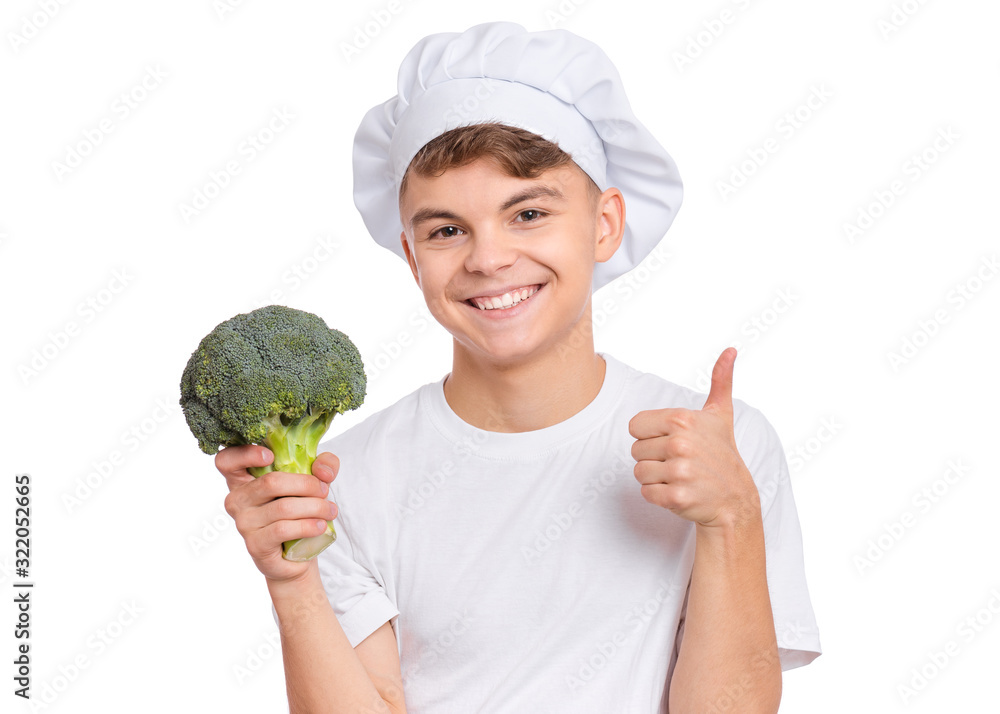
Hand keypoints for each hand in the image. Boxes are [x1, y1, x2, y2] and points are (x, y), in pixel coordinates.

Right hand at [216, 446, 339, 582]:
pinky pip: (283, 529)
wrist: (299, 553)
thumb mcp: (314, 480)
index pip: (226, 461)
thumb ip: (324, 464)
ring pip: (283, 507)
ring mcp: (244, 524)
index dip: (245, 454)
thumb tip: (323, 471)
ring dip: (314, 507)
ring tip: (330, 511)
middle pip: (270, 482)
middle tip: (325, 491)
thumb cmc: (300, 510)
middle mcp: (237, 500)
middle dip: (307, 484)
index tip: (270, 456)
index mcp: (243, 479)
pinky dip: (307, 526)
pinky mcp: (255, 545)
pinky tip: (320, 526)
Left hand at [628, 347, 759, 528]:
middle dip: (653, 458)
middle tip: (680, 461)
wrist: (736, 499)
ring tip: (679, 476)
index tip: (672, 441)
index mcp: (682, 419)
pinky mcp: (676, 497)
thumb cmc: (722, 454)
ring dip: (655, 477)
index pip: (635, 426)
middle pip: (635, 450)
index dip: (650, 435)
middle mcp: (680, 443)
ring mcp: (679, 472)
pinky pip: (646, 493)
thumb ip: (721, 380)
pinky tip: (679, 491)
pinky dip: (658, 496)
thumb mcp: (720, 414)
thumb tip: (731, 350)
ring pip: (639, 472)